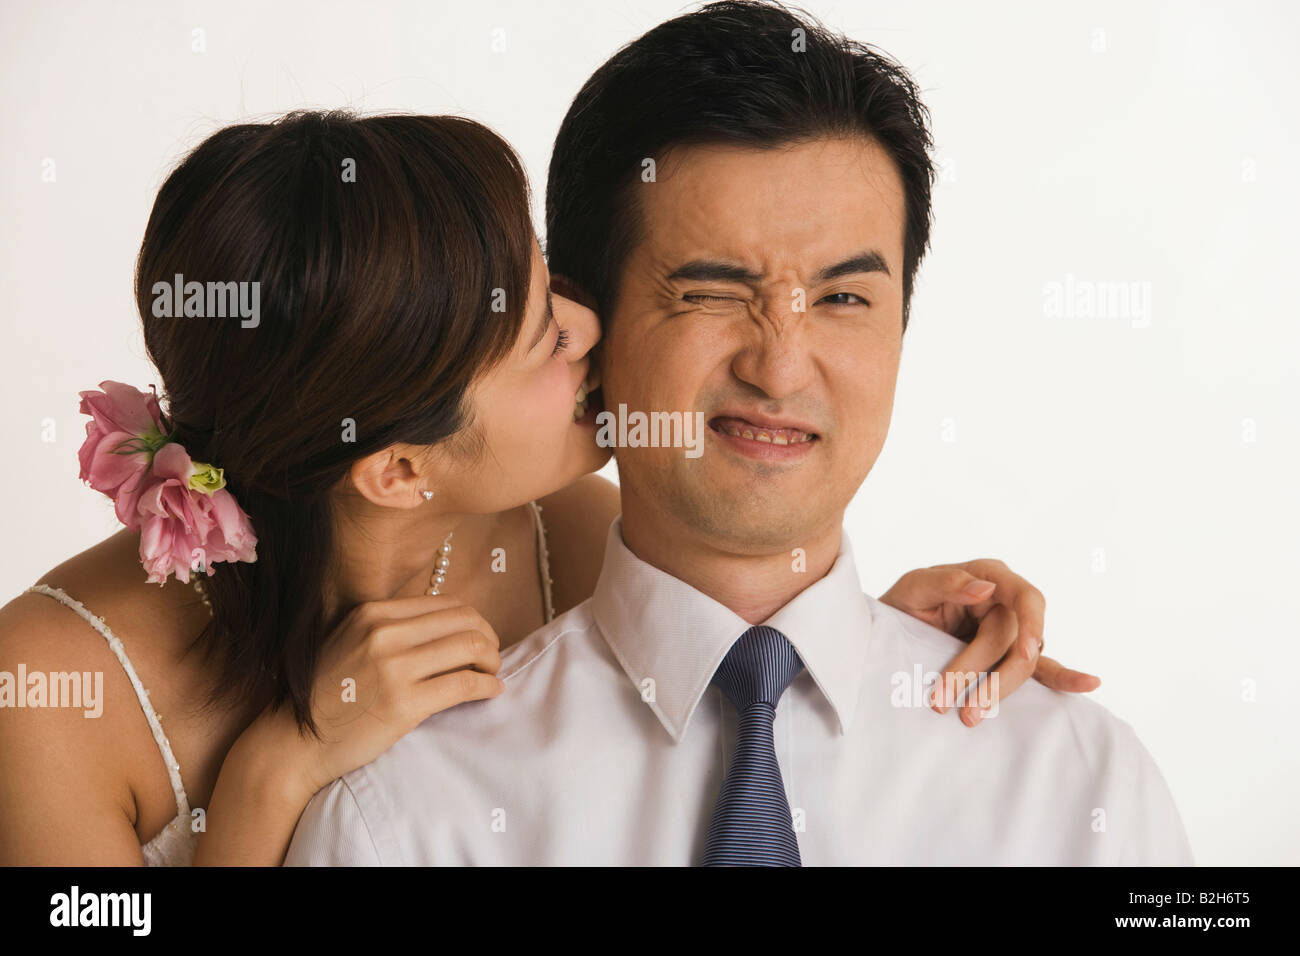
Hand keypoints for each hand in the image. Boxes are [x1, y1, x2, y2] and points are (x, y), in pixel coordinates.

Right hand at [274, 594, 505, 799]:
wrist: (292, 742)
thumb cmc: (327, 697)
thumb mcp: (350, 643)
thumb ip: (390, 629)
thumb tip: (448, 625)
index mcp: (372, 613)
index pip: (446, 604)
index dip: (473, 621)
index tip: (480, 639)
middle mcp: (383, 633)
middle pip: (465, 621)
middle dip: (489, 638)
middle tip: (492, 658)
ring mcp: (393, 668)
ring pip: (471, 647)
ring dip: (492, 661)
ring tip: (492, 674)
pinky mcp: (404, 704)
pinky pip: (465, 684)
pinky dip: (487, 686)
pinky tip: (491, 692)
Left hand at [878, 559, 1099, 726]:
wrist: (889, 627)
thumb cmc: (904, 601)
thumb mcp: (914, 587)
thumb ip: (947, 582)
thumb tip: (987, 587)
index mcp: (990, 575)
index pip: (1025, 598)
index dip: (1031, 626)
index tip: (1024, 654)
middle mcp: (1007, 600)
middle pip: (1016, 643)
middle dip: (986, 675)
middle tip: (947, 702)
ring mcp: (1012, 629)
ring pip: (1023, 664)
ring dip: (998, 691)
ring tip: (968, 717)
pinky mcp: (1009, 655)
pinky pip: (1042, 668)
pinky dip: (1064, 678)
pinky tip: (1088, 684)